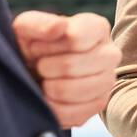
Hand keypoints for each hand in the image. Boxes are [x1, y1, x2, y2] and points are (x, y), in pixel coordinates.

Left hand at [13, 11, 120, 127]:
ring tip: (45, 80)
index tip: (37, 46)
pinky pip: (71, 113)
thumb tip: (60, 28)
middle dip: (44, 67)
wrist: (34, 70)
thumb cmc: (32, 45)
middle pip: (70, 66)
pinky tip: (49, 97)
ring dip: (47, 87)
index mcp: (96, 28)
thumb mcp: (27, 28)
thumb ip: (41, 24)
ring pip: (71, 91)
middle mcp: (110, 53)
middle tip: (39, 65)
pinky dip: (51, 107)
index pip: (74, 38)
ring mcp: (108, 81)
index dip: (45, 45)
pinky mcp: (100, 105)